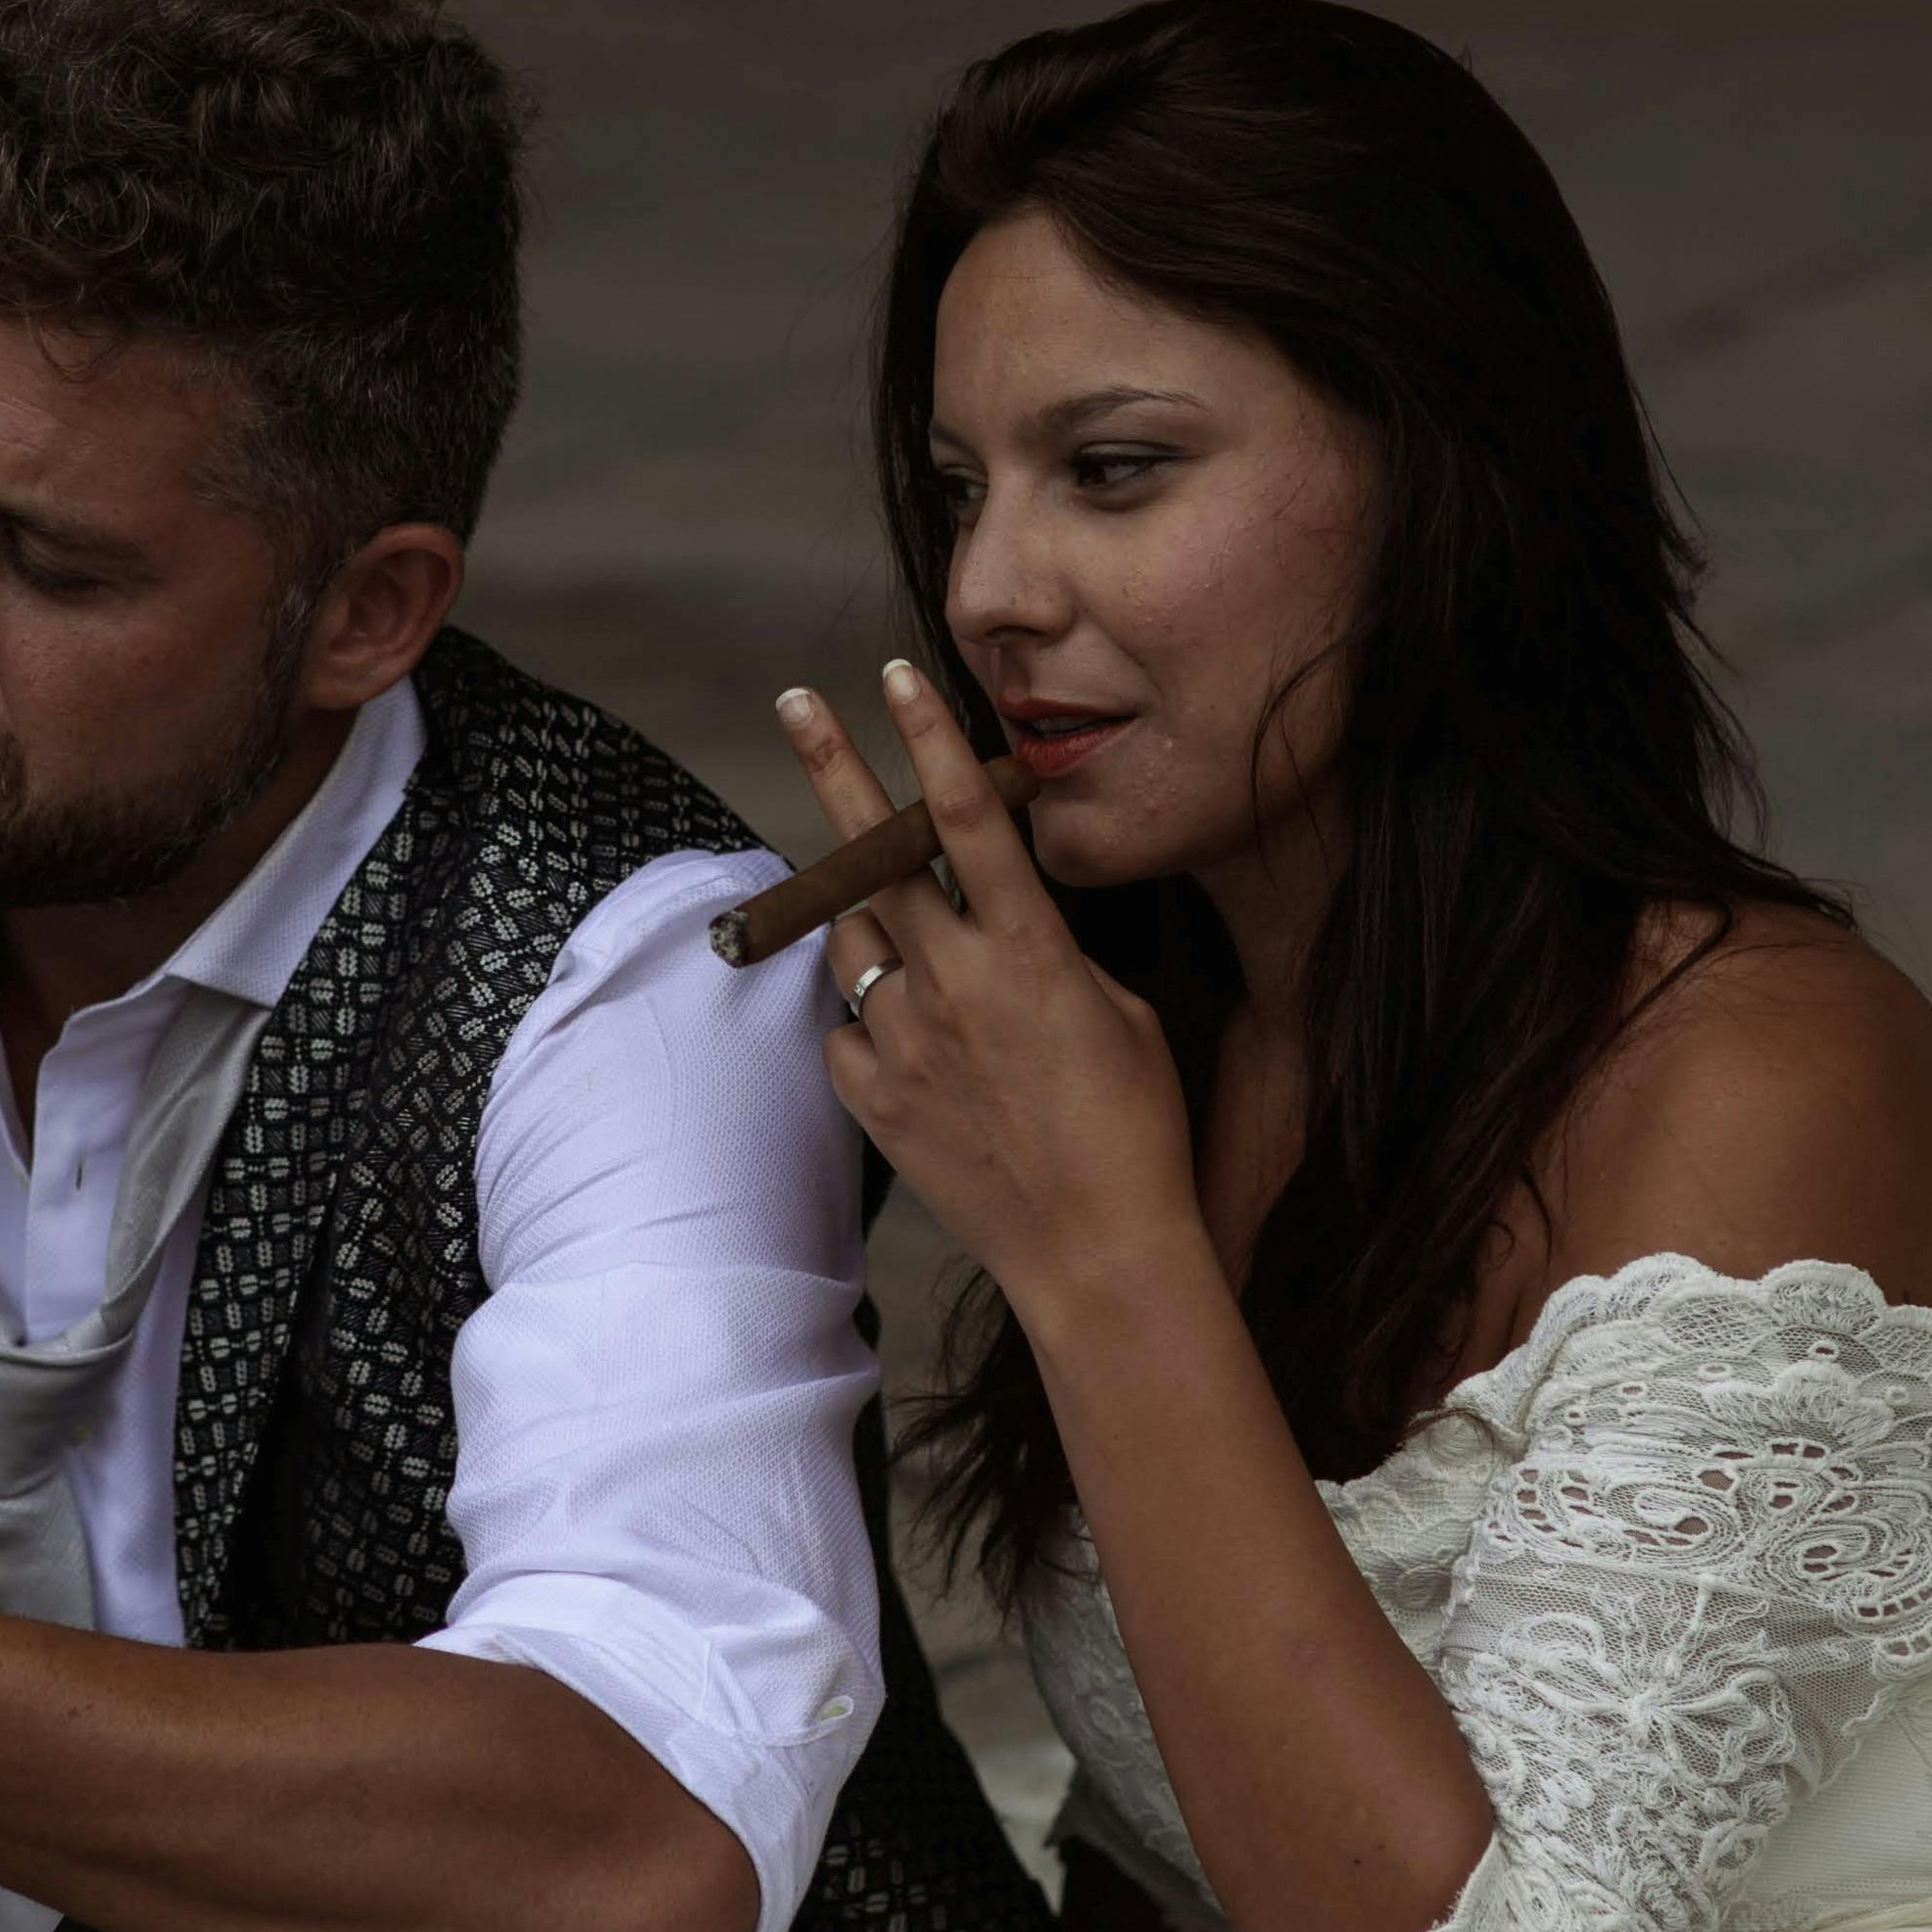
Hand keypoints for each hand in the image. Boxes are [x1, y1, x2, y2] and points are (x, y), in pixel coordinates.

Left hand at [782, 661, 1205, 1309]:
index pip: (969, 821)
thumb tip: (999, 919)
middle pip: (874, 856)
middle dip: (835, 768)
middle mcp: (955, 984)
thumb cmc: (1133, 1130)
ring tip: (913, 947)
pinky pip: (845, 1028)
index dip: (931, 742)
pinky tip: (916, 1049)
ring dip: (868, 919)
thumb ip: (1047, 952)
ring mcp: (904, 1042)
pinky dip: (868, 1020)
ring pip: (853, 942)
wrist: (1096, 1252)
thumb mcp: (1119, 1014)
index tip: (896, 679)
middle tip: (798, 704)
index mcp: (1030, 954)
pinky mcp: (872, 1099)